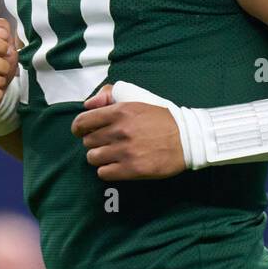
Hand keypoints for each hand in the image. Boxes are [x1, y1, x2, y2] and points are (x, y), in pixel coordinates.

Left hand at [71, 83, 185, 180]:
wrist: (188, 139)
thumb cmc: (161, 118)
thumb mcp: (137, 98)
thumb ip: (109, 95)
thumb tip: (87, 105)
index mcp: (120, 111)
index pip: (82, 122)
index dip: (79, 128)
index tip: (82, 132)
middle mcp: (120, 131)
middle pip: (87, 142)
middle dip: (94, 142)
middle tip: (108, 142)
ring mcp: (125, 151)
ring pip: (93, 158)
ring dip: (100, 157)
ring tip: (113, 154)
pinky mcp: (132, 170)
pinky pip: (103, 173)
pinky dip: (107, 170)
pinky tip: (117, 165)